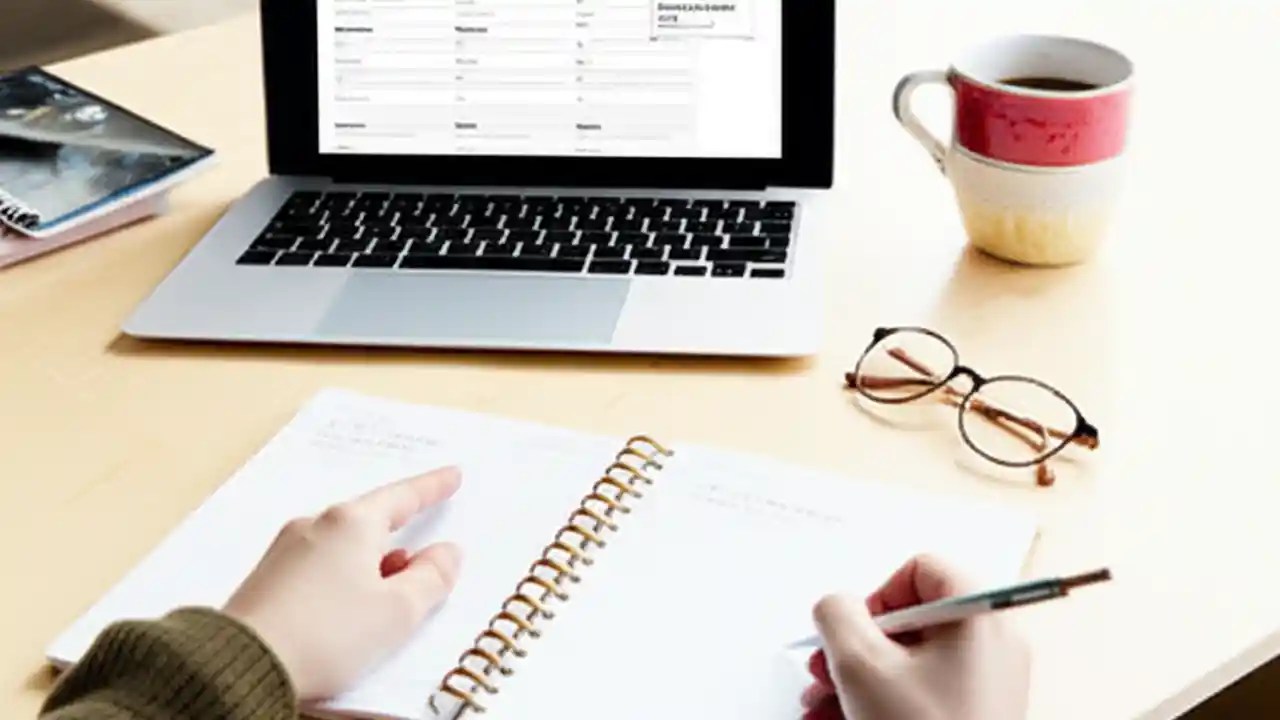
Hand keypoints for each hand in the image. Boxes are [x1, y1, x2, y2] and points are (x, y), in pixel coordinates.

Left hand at [224, 468, 462, 699]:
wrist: (243, 666)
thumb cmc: (324, 636)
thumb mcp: (398, 612)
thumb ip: (432, 578)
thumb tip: (445, 554)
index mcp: (352, 523)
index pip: (403, 496)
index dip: (432, 487)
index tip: (450, 476)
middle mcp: (316, 526)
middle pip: (371, 527)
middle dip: (397, 546)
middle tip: (420, 568)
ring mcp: (286, 552)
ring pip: (343, 552)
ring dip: (369, 572)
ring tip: (381, 610)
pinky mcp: (268, 580)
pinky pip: (318, 571)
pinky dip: (341, 586)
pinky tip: (343, 618)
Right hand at [802, 555, 1029, 719]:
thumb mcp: (859, 665)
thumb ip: (837, 615)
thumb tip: (837, 606)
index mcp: (978, 619)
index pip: (923, 569)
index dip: (879, 594)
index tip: (856, 632)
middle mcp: (992, 646)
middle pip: (911, 619)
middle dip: (855, 646)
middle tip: (824, 670)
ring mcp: (987, 684)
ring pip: (908, 661)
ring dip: (856, 678)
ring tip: (821, 706)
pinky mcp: (975, 714)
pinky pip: (920, 691)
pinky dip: (880, 701)